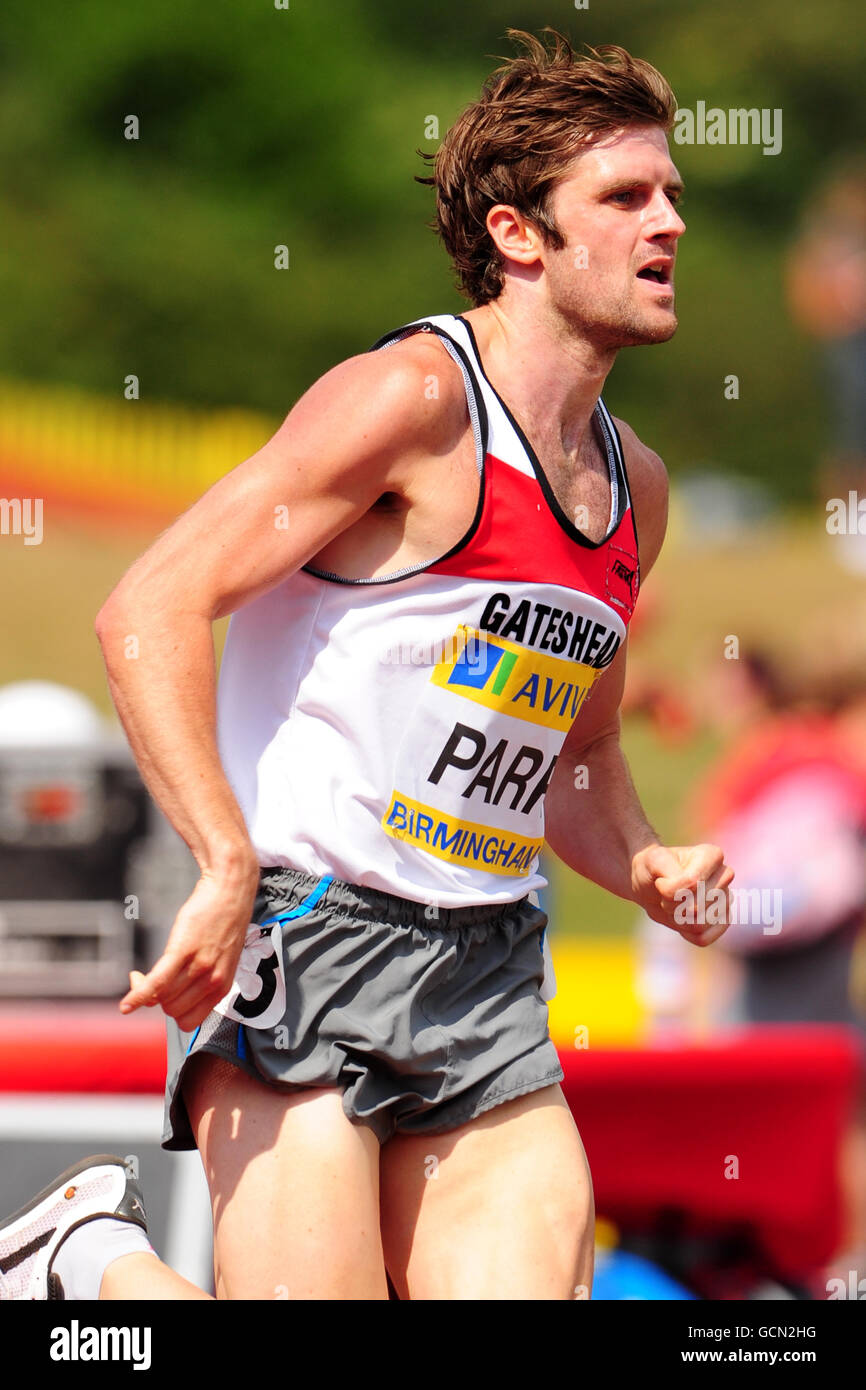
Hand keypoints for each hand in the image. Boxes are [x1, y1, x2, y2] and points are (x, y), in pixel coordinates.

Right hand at [120, 864, 258, 1031]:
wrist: (230, 890)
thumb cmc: (223, 921)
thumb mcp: (220, 959)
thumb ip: (202, 981)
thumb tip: (174, 995)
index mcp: (222, 987)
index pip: (189, 1021)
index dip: (171, 1014)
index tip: (163, 1000)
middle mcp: (213, 981)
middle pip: (172, 1011)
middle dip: (156, 1001)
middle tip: (148, 981)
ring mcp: (199, 967)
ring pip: (162, 999)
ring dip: (145, 991)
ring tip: (140, 974)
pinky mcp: (183, 950)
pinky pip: (156, 983)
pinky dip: (137, 996)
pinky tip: (126, 1005)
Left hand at [631, 842, 733, 945]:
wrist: (651, 885)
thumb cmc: (653, 868)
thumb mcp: (652, 861)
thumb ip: (666, 867)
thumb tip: (690, 885)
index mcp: (712, 855)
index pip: (692, 884)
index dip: (669, 889)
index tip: (662, 880)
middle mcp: (725, 876)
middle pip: (695, 907)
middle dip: (671, 905)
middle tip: (666, 893)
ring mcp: (726, 899)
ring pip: (699, 924)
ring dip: (677, 918)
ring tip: (674, 903)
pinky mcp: (723, 921)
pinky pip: (703, 937)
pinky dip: (685, 932)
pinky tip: (682, 918)